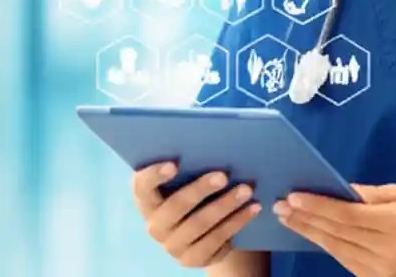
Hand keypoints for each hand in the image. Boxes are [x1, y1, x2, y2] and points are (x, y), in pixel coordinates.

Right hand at [131, 162, 260, 268]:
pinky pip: (217, 241)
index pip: (141, 187)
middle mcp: (155, 225)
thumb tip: (212, 137)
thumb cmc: (194, 192)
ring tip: (247, 190)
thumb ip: (190, 164)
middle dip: (200, 190)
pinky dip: (237, 222)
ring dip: (225, 205)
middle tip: (223, 175)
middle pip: (175, 207)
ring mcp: (172, 246)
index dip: (154, 176)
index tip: (174, 164)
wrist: (204, 232)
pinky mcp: (193, 259)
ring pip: (199, 225)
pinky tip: (253, 208)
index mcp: (147, 200)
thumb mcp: (187, 180)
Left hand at [275, 183, 395, 276]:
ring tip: (287, 217)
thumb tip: (338, 188)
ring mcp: (380, 269)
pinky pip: (343, 259)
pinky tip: (309, 231)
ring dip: (308, 232)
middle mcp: (387, 250)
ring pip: (336, 249)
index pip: (349, 215)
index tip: (295, 197)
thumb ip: (370, 194)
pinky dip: (324, 244)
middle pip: (338, 233)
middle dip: (306, 218)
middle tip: (280, 205)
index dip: (320, 206)